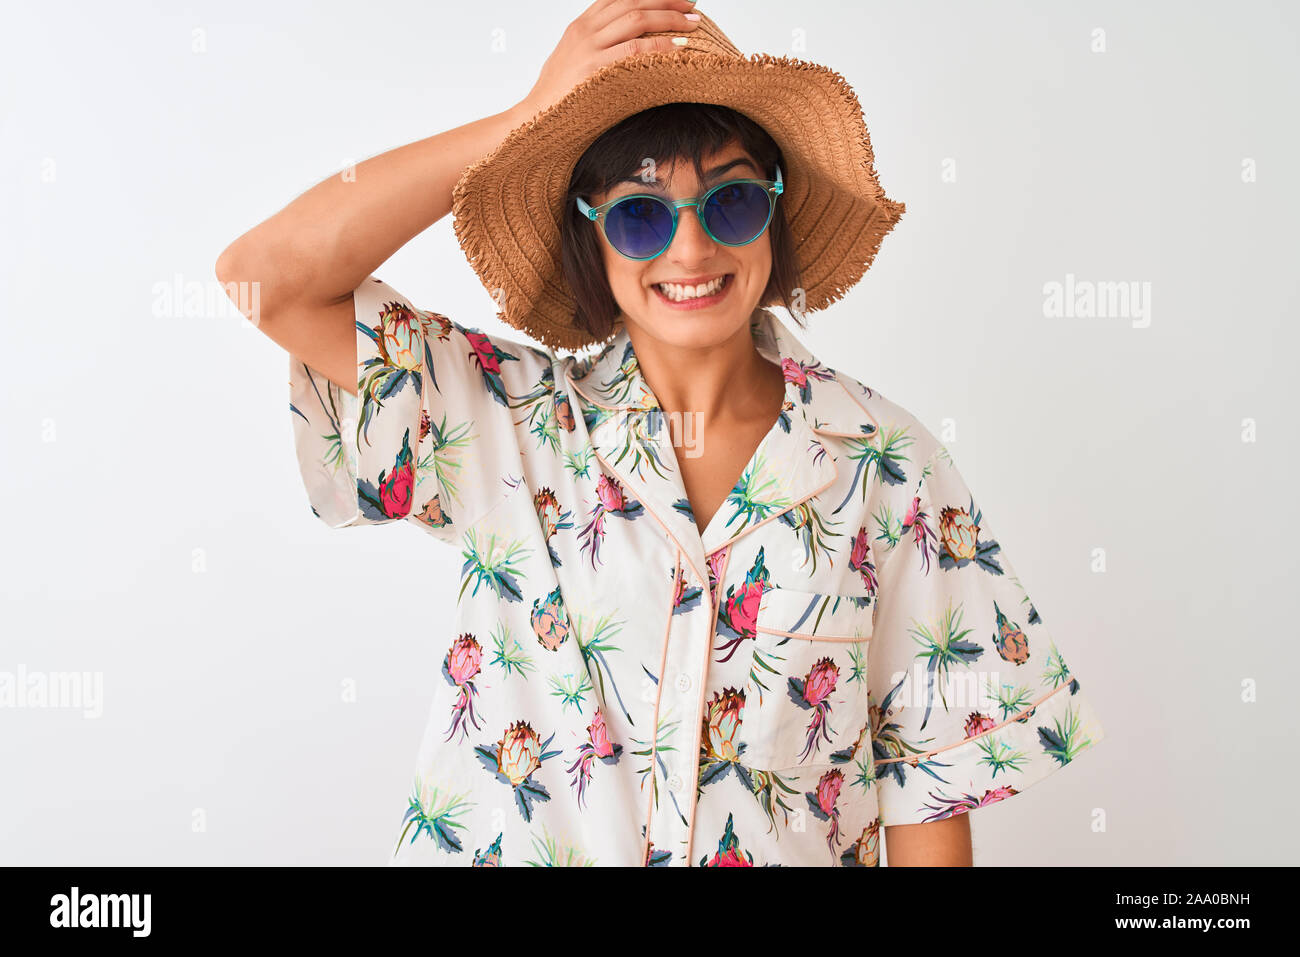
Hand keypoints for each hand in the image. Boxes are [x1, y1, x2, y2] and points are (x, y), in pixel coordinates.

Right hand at [518, 0, 701, 116]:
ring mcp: (588, 48)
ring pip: (636, 19)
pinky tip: (679, 46)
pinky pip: (636, 50)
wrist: (535, 121)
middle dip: (667, 1)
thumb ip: (595, 48)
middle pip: (632, 2)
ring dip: (670, 19)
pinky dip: (661, 45)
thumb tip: (626, 47)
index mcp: (580, 26)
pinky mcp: (594, 69)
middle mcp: (584, 31)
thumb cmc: (558, 99)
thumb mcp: (572, 62)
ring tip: (693, 25)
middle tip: (692, 7)